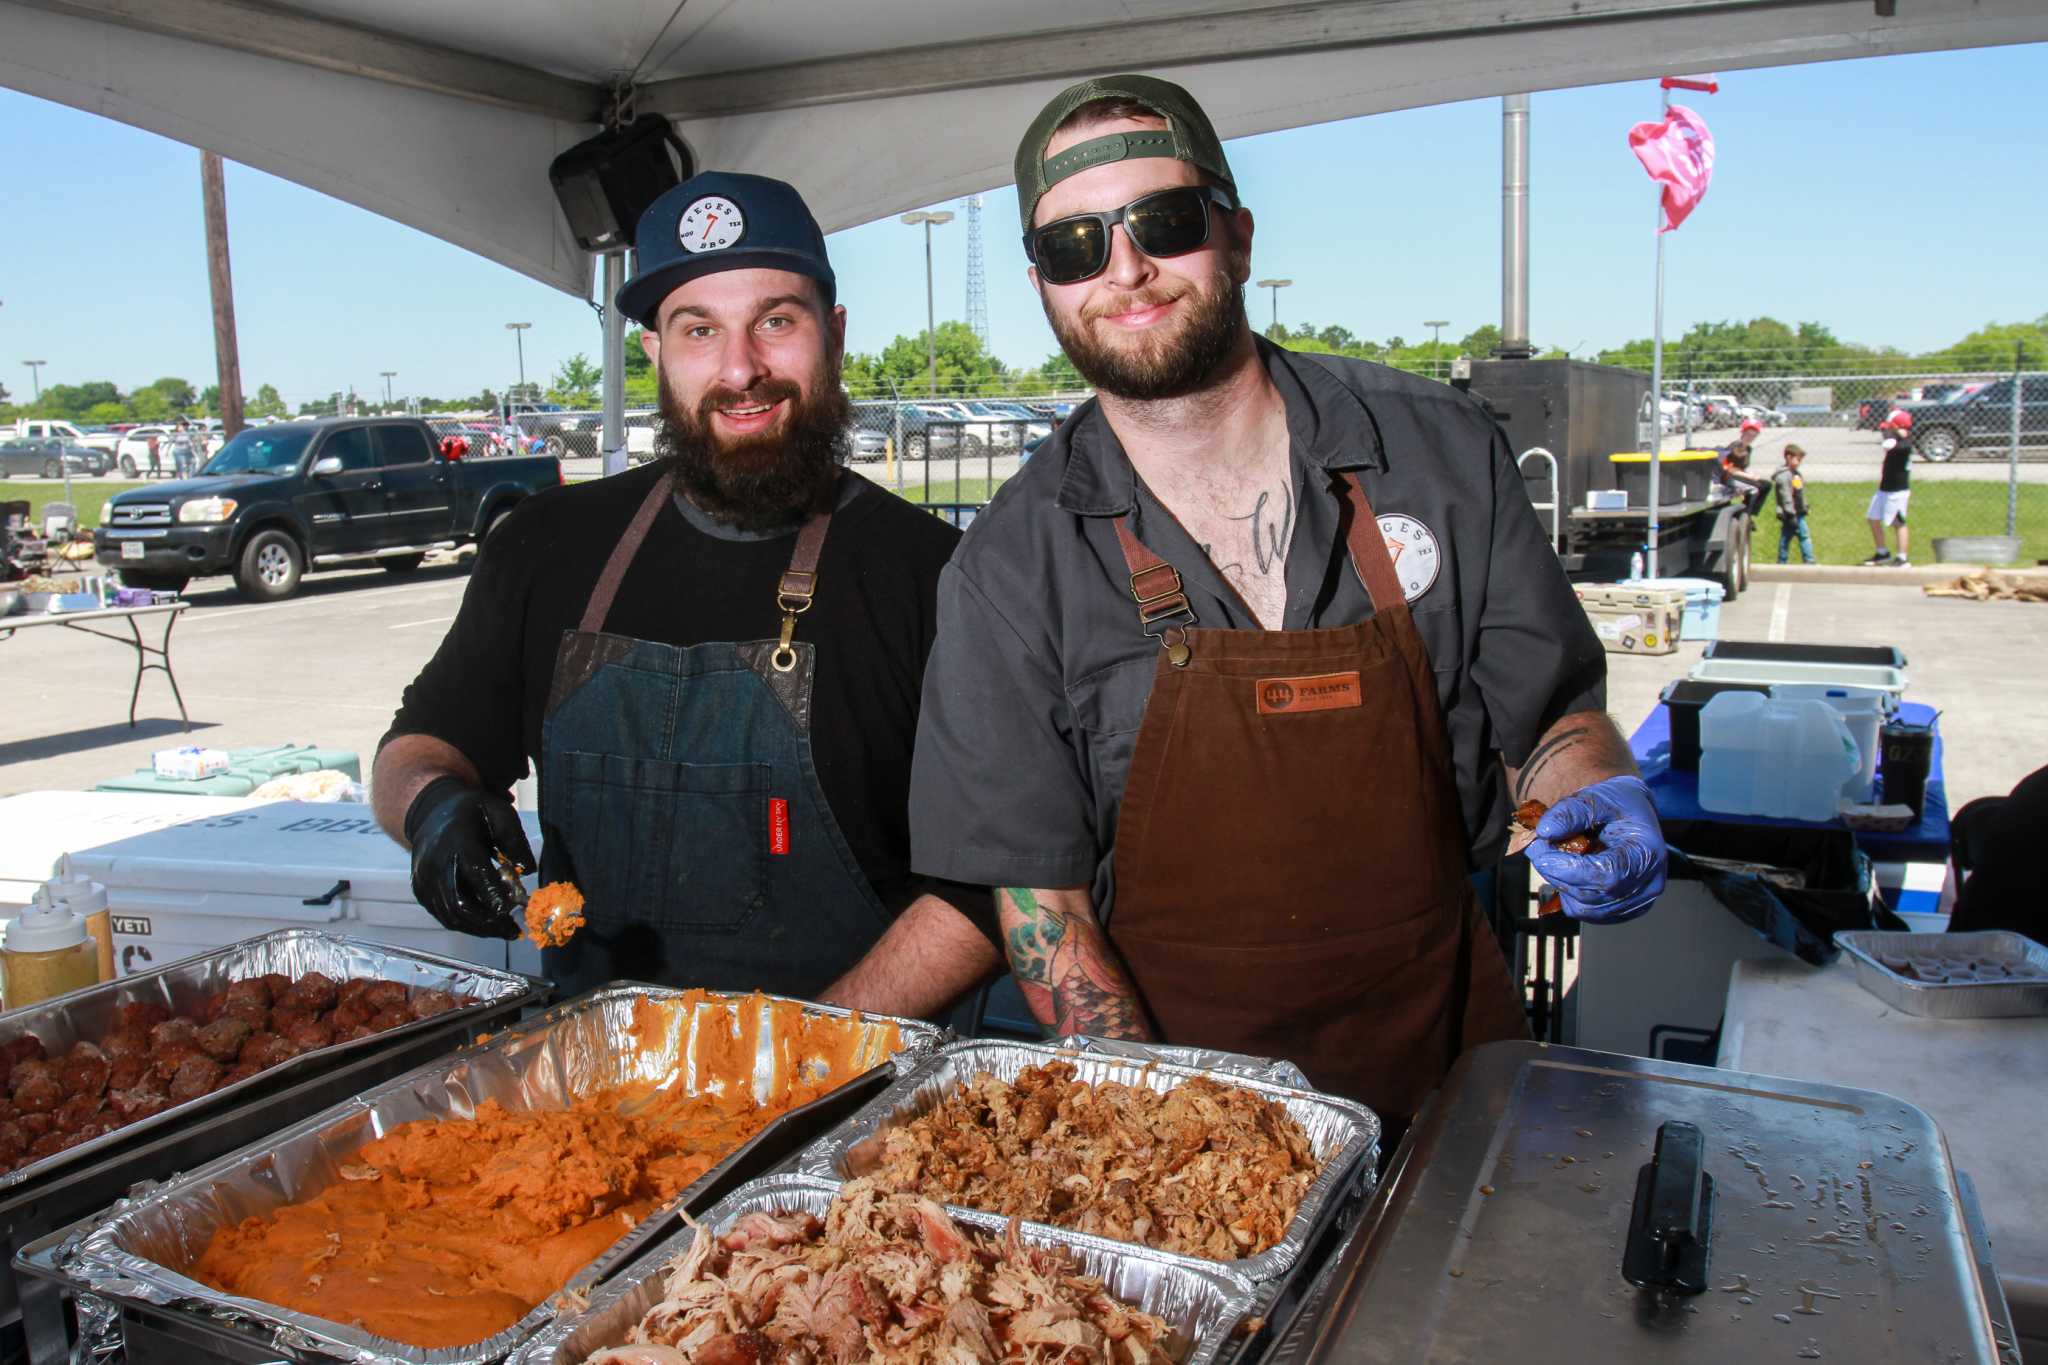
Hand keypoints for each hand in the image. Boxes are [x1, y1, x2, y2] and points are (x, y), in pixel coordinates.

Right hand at [403, 777, 532, 937]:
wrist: (433, 813)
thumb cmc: (472, 814)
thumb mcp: (500, 814)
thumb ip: (516, 841)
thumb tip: (529, 870)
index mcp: (457, 840)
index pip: (474, 871)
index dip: (491, 894)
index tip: (510, 910)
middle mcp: (435, 862)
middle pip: (459, 903)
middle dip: (488, 922)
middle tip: (513, 929)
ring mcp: (424, 879)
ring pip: (450, 916)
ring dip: (480, 928)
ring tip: (504, 930)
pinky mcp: (421, 891)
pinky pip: (443, 916)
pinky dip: (466, 925)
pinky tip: (486, 924)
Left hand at [1525, 775, 1665, 923]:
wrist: (1634, 813)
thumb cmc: (1618, 802)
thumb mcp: (1596, 796)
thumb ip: (1570, 811)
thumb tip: (1544, 832)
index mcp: (1647, 852)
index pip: (1606, 874)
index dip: (1567, 869)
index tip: (1539, 852)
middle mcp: (1649, 882)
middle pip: (1592, 895)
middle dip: (1556, 873)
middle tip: (1537, 848)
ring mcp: (1638, 900)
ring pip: (1585, 908)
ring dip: (1560, 883)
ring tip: (1555, 856)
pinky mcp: (1624, 910)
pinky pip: (1587, 912)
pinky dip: (1570, 893)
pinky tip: (1569, 870)